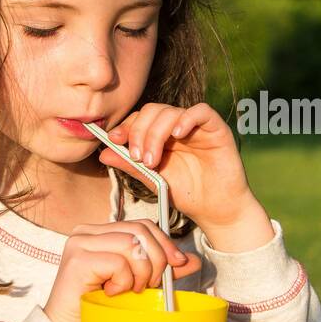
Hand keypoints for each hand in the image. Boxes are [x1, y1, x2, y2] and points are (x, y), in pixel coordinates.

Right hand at [42, 219, 202, 321]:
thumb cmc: (98, 308)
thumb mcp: (136, 283)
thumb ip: (160, 269)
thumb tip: (192, 260)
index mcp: (99, 232)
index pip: (142, 225)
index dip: (165, 242)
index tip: (178, 264)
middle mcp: (86, 232)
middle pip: (140, 232)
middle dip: (157, 260)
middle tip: (151, 285)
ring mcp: (79, 244)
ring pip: (132, 246)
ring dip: (141, 274)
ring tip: (131, 291)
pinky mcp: (77, 260)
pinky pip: (118, 263)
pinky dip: (124, 282)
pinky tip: (111, 294)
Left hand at [99, 102, 259, 231]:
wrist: (216, 210)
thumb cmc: (188, 195)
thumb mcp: (153, 180)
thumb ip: (131, 165)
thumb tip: (103, 154)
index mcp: (162, 135)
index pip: (140, 118)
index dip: (126, 126)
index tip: (114, 141)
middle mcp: (178, 127)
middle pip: (152, 111)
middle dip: (139, 132)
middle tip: (138, 158)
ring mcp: (197, 126)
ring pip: (171, 111)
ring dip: (156, 133)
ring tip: (153, 160)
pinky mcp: (217, 129)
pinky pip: (202, 111)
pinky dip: (187, 118)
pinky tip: (177, 135)